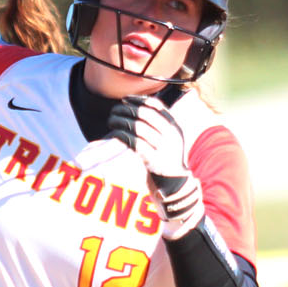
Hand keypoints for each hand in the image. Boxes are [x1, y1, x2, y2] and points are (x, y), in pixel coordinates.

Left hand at [107, 95, 203, 237]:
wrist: (175, 186)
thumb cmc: (165, 160)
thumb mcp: (168, 140)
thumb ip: (157, 126)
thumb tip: (134, 108)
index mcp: (174, 127)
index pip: (157, 106)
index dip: (139, 100)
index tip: (126, 100)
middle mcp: (171, 135)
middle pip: (145, 114)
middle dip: (127, 110)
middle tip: (115, 111)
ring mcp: (163, 147)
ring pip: (138, 127)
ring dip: (121, 121)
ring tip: (112, 121)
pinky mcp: (153, 159)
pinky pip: (134, 142)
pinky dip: (122, 136)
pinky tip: (115, 134)